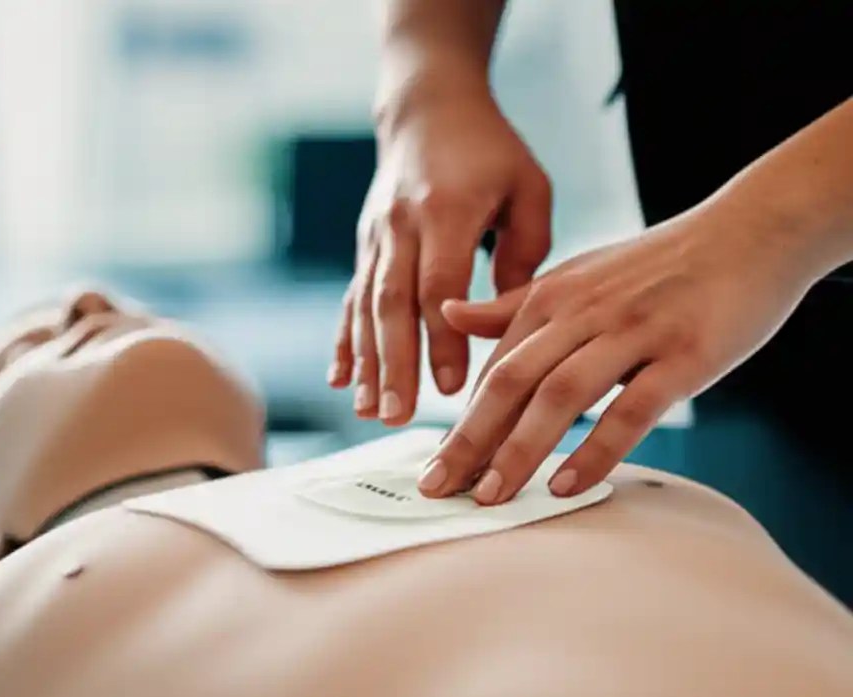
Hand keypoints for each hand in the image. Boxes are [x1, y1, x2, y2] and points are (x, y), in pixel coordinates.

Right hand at [329, 88, 550, 425]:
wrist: (426, 108)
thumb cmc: (490, 151)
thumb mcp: (527, 188)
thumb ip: (525, 251)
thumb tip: (511, 318)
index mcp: (445, 210)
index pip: (439, 285)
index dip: (442, 338)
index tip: (450, 387)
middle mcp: (400, 226)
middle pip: (391, 304)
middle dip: (393, 365)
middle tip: (397, 416)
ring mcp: (376, 237)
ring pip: (365, 307)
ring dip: (366, 363)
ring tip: (369, 410)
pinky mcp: (365, 246)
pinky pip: (351, 299)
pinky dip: (344, 342)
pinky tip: (341, 381)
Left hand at [418, 206, 813, 503]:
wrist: (754, 230)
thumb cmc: (660, 265)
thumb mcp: (577, 277)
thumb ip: (513, 305)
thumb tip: (448, 314)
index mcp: (551, 298)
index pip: (493, 369)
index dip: (461, 421)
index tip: (436, 466)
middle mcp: (583, 313)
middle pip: (510, 383)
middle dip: (469, 440)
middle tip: (438, 488)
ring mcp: (634, 332)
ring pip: (560, 395)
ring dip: (519, 450)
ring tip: (490, 496)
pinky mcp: (685, 354)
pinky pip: (632, 409)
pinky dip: (596, 450)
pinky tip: (567, 485)